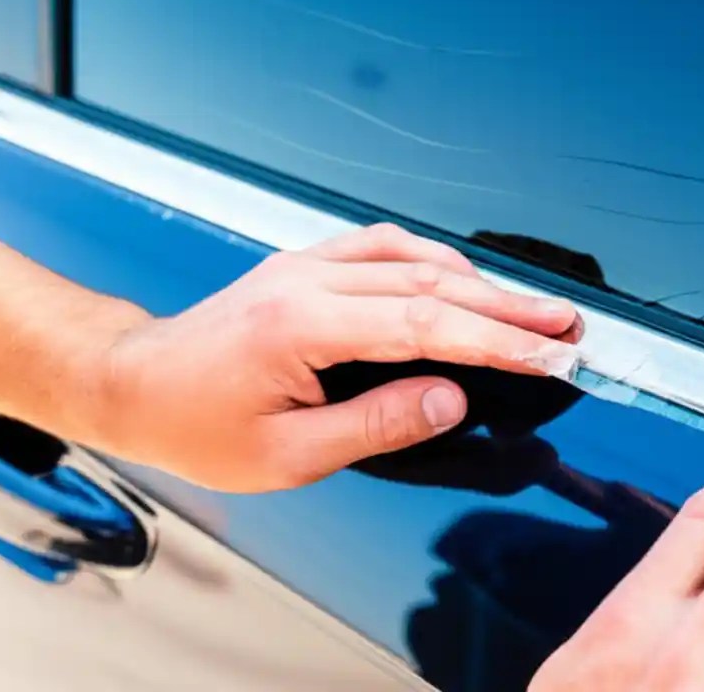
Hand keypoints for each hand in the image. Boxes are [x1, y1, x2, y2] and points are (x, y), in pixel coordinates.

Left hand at [94, 223, 579, 491]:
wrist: (135, 383)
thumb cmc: (199, 427)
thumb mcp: (287, 455)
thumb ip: (376, 426)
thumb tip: (450, 400)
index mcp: (302, 327)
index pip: (424, 326)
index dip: (497, 341)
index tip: (550, 355)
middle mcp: (308, 281)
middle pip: (432, 284)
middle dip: (509, 308)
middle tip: (568, 328)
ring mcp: (307, 265)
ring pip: (414, 258)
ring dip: (481, 283)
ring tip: (534, 310)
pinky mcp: (305, 264)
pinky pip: (383, 248)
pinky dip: (434, 262)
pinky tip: (463, 280)